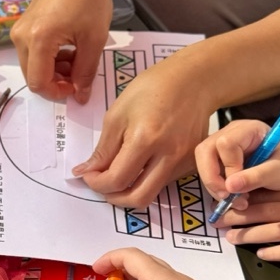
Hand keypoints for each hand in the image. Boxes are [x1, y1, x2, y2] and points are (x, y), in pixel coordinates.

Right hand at [11, 0, 111, 102]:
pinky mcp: (23, 25)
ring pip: (32, 66)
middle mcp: (21, 37)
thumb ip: (85, 72)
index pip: (39, 83)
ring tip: (76, 58)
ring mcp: (19, 30)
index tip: (76, 88)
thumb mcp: (94, 38)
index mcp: (39, 40)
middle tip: (78, 75)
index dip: (57, 93)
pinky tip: (68, 48)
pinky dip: (49, 58)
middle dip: (55, 82)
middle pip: (32, 77)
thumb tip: (80, 96)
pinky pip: (31, 52)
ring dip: (53, 70)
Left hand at [73, 58, 212, 206]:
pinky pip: (164, 183)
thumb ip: (102, 150)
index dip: (96, 183)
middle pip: (138, 199)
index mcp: (146, 139)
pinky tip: (139, 164)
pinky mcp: (192, 164)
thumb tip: (85, 172)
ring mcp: (184, 162)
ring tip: (118, 173)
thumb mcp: (117, 114)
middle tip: (101, 185)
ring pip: (152, 193)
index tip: (87, 175)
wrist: (194, 80)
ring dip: (129, 190)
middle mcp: (169, 156)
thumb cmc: (152, 89)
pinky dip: (146, 180)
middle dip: (113, 197)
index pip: (117, 180)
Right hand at [195, 121, 279, 207]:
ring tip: (234, 201)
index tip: (241, 187)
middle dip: (212, 178)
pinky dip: (216, 186)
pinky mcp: (218, 156)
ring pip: (202, 162)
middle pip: (205, 151)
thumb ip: (257, 177)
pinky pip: (207, 170)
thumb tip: (229, 186)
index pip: (226, 144)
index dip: (228, 167)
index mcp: (249, 129)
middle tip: (227, 198)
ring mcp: (221, 143)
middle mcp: (230, 132)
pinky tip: (232, 196)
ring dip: (213, 185)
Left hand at [217, 177, 279, 264]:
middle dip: (237, 216)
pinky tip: (262, 254)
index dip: (243, 198)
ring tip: (232, 238)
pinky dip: (275, 252)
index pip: (267, 192)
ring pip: (272, 230)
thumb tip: (276, 192)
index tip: (225, 202)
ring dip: (249, 234)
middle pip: (263, 210)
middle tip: (217, 221)